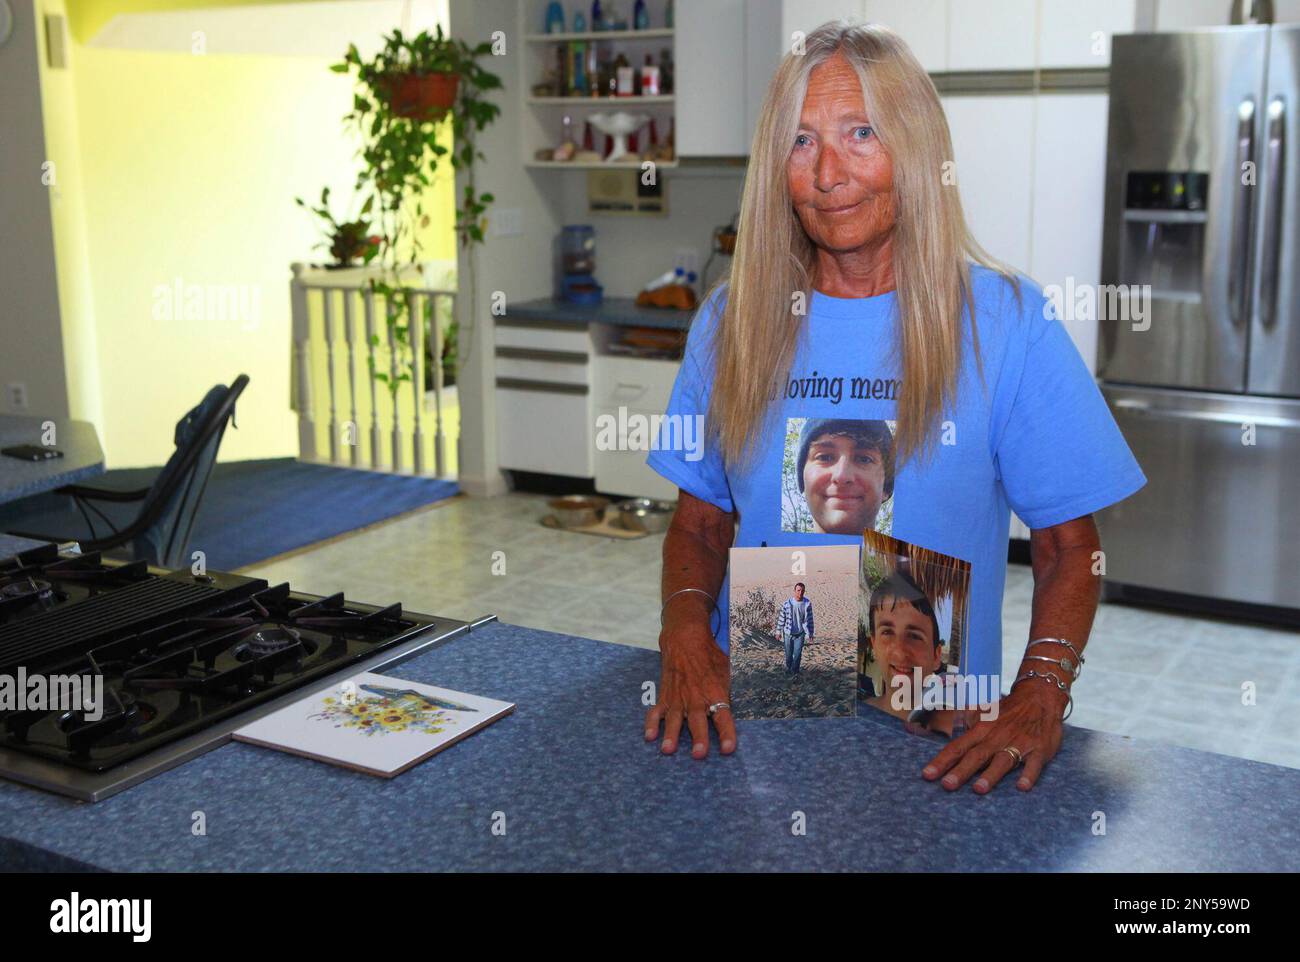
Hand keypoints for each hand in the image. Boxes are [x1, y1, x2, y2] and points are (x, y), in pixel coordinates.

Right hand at [645, 619, 734, 758]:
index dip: (726, 733)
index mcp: (715, 692)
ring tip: (668, 750)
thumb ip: (726, 692)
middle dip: (698, 738)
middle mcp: (696, 697)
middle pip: (698, 721)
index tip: (727, 749)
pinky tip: (649, 736)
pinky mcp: (665, 695)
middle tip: (698, 754)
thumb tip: (729, 710)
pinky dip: (652, 723)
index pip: (723, 716)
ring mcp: (678, 697)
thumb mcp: (725, 670)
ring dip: (671, 734)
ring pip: (675, 719)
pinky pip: (657, 711)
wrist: (685, 637)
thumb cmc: (709, 655)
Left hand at [921, 680, 1065, 793]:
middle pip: (976, 755)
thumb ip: (965, 721)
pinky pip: (1034, 764)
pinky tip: (1022, 787)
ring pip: (1003, 760)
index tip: (927, 775)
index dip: (942, 761)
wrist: (1040, 696)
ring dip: (991, 774)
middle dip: (961, 771)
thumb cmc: (1008, 709)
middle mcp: (997, 737)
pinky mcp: (1038, 750)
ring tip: (978, 789)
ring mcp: (1019, 744)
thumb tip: (942, 720)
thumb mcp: (984, 711)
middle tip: (946, 785)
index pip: (958, 746)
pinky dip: (1028, 774)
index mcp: (982, 730)